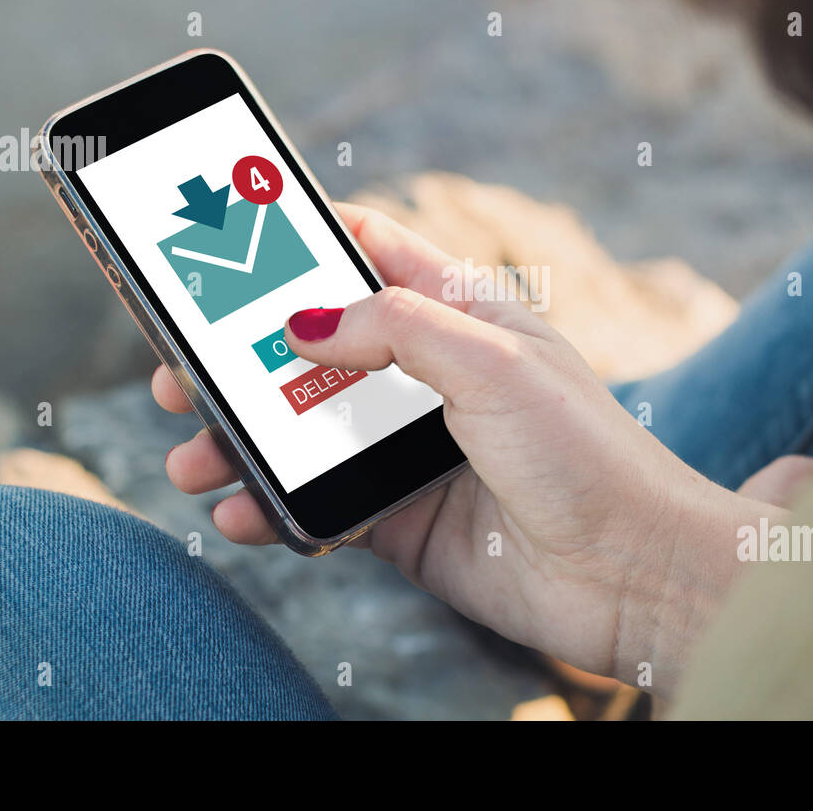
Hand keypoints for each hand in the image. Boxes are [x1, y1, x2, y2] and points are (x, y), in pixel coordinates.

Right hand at [153, 203, 791, 693]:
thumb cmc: (587, 453)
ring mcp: (410, 448)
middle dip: (242, 356)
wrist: (632, 574)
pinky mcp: (400, 517)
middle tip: (180, 370)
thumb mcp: (493, 364)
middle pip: (315, 346)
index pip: (367, 251)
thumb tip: (302, 321)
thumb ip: (396, 328)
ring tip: (193, 455)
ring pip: (303, 428)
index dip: (300, 239)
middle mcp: (428, 375)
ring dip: (242, 439)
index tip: (228, 243)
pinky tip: (242, 513)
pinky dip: (274, 507)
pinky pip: (318, 503)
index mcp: (460, 315)